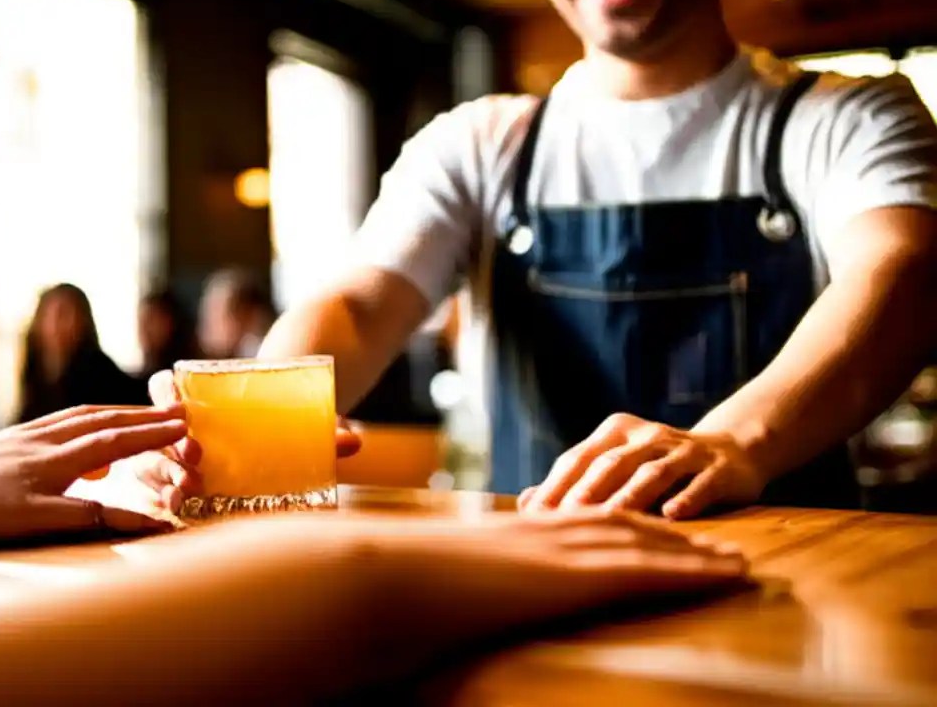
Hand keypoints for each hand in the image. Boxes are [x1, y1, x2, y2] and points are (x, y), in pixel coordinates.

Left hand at [0, 403, 188, 542]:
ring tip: (135, 416)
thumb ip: (93, 516)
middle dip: (143, 418)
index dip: (153, 434)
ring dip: (113, 414)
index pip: (117, 440)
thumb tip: (148, 520)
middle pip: (103, 421)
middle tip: (175, 414)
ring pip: (78, 418)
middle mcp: (42, 440)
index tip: (186, 425)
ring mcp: (20, 438)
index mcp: (56, 458)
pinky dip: (78, 424)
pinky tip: (73, 440)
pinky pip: (52, 425)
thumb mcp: (36, 520)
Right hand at [143, 370, 361, 504]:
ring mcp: (175, 458)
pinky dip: (167, 502)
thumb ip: (326, 429)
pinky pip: (159, 492)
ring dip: (164, 481)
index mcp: (197, 396)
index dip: (165, 397)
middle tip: (194, 470)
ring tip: (185, 497)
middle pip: (152, 433)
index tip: (186, 416)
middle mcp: (178, 427)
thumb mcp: (304, 420)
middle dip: (167, 453)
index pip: (163, 386)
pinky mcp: (181, 486)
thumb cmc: (285, 419)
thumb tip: (353, 441)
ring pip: (148, 466)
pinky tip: (180, 515)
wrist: (280, 437)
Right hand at [222, 508, 746, 629]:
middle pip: (627, 526)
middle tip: (720, 544)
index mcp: (516, 532)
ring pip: (649, 545)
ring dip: (698, 554)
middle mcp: (546, 530)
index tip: (661, 533)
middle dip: (677, 536)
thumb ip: (459, 582)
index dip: (628, 527)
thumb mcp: (437, 578)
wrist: (386, 575)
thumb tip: (448, 602)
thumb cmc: (395, 585)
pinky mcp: (573, 576)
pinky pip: (647, 571)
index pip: (585, 522)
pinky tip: (728, 576)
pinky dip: (693, 572)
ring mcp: (561, 550)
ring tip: (739, 562)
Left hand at [518, 413, 766, 519]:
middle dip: (586, 492)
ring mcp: (685, 450)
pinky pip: (701, 483)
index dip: (555, 487)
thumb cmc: (657, 467)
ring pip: (653, 473)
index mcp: (615, 431)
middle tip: (564, 520)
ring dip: (631, 496)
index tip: (533, 517)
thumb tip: (524, 503)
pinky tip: (672, 516)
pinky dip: (687, 497)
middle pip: (610, 463)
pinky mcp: (719, 468)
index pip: (578, 459)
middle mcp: (648, 435)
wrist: (732, 451)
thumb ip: (574, 484)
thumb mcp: (617, 467)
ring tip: (610, 520)